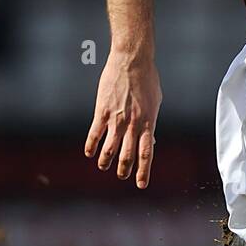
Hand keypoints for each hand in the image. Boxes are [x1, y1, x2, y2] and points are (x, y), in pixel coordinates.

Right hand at [85, 52, 161, 188]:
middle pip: (128, 155)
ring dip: (106, 161)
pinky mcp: (102, 111)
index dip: (144, 171)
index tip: (141, 184)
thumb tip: (152, 139)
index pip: (146, 153)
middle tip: (122, 176)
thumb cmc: (147, 80)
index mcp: (149, 123)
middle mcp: (133, 124)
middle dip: (124, 170)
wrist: (132, 61)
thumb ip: (152, 122)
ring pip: (110, 148)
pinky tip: (89, 153)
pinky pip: (95, 133)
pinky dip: (91, 145)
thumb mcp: (155, 102)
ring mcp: (117, 119)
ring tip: (103, 166)